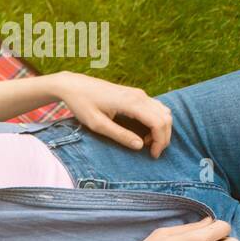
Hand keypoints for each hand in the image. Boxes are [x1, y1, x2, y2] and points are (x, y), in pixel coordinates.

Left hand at [53, 72, 173, 156]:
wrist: (74, 85)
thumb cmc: (82, 104)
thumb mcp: (97, 124)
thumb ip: (119, 135)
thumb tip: (140, 146)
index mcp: (131, 102)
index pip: (158, 122)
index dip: (160, 141)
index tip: (153, 155)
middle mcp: (139, 96)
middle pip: (165, 117)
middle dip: (164, 137)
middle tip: (153, 152)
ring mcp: (138, 93)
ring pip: (163, 112)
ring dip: (161, 129)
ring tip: (147, 143)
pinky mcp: (135, 94)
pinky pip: (155, 108)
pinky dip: (156, 121)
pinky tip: (144, 132)